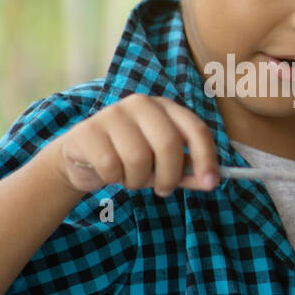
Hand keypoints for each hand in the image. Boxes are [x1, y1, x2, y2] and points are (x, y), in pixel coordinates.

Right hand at [45, 94, 219, 196]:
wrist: (82, 158)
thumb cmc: (129, 159)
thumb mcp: (162, 166)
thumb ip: (186, 173)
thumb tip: (211, 182)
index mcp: (165, 108)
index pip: (195, 129)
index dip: (206, 158)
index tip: (212, 184)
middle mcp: (141, 104)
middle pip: (168, 143)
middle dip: (169, 176)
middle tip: (163, 190)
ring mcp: (113, 114)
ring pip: (138, 158)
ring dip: (137, 180)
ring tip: (130, 178)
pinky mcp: (89, 130)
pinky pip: (111, 165)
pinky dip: (113, 178)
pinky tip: (109, 172)